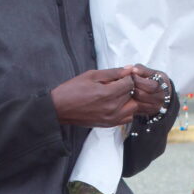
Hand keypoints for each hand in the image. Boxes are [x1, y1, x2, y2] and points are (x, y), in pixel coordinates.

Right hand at [51, 64, 173, 126]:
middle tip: (117, 84)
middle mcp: (112, 108)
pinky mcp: (109, 124)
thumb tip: (129, 69)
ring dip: (128, 100)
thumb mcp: (92, 75)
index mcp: (107, 94)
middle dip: (127, 88)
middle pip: (132, 95)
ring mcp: (112, 118)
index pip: (130, 83)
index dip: (126, 77)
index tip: (120, 76)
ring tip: (117, 95)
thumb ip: (113, 72)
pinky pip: (127, 118)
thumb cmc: (73, 90)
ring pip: (132, 108)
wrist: (60, 108)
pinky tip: (116, 105)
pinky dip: (125, 110)